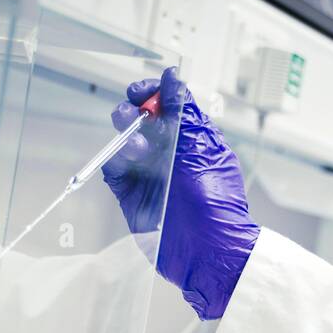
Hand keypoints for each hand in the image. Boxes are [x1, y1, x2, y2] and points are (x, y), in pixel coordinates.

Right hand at [102, 66, 259, 319]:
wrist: (208, 253)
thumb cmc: (217, 206)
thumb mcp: (203, 151)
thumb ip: (184, 115)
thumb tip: (173, 79)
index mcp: (193, 139)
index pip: (168, 104)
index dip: (153, 93)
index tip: (145, 90)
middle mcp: (170, 153)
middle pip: (141, 118)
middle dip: (133, 109)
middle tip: (134, 111)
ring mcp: (150, 174)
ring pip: (125, 140)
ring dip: (127, 133)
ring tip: (139, 147)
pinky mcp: (132, 194)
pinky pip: (115, 168)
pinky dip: (116, 158)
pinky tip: (128, 160)